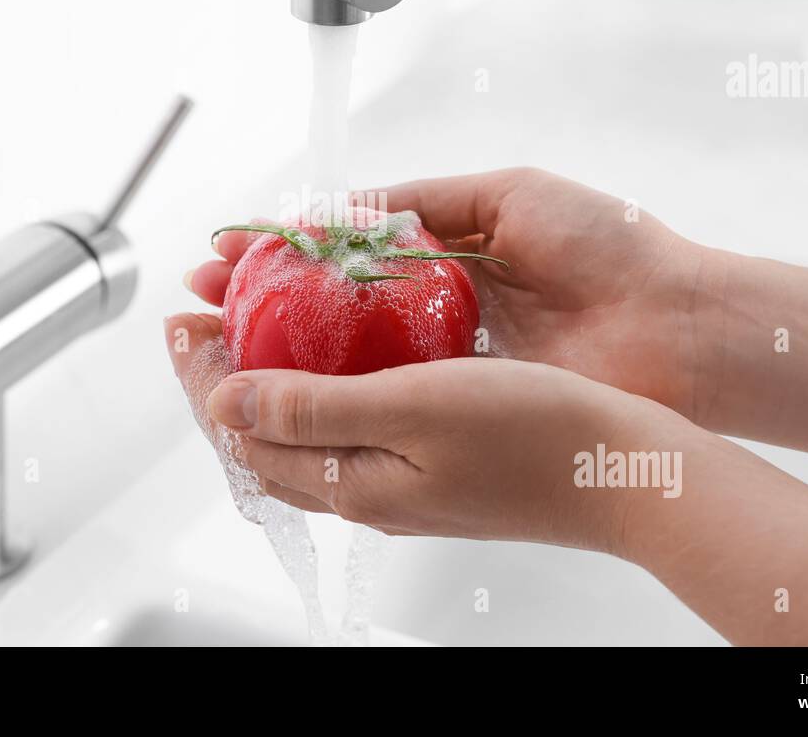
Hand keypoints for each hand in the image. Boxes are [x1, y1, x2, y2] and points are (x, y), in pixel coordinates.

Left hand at [164, 313, 697, 550]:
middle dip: (226, 376)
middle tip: (204, 318)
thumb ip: (312, 409)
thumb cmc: (532, 434)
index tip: (180, 319)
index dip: (203, 374)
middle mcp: (369, 489)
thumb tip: (224, 405)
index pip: (244, 432)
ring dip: (272, 379)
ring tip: (258, 328)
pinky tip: (342, 352)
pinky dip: (324, 386)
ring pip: (309, 431)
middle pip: (267, 436)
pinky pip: (354, 425)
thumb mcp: (411, 408)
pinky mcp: (437, 464)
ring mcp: (404, 481)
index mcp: (352, 482)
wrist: (627, 471)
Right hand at [187, 168, 712, 418]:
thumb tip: (344, 204)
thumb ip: (426, 199)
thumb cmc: (609, 248)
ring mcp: (443, 365)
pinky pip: (386, 399)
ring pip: (342, 360)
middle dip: (256, 302)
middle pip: (325, 310)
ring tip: (215, 340)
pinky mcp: (462, 406)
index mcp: (442, 260)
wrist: (679, 326)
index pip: (337, 255)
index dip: (277, 252)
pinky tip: (280, 385)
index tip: (225, 249)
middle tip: (199, 300)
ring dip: (276, 350)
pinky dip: (332, 392)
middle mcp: (431, 316)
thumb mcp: (508, 193)